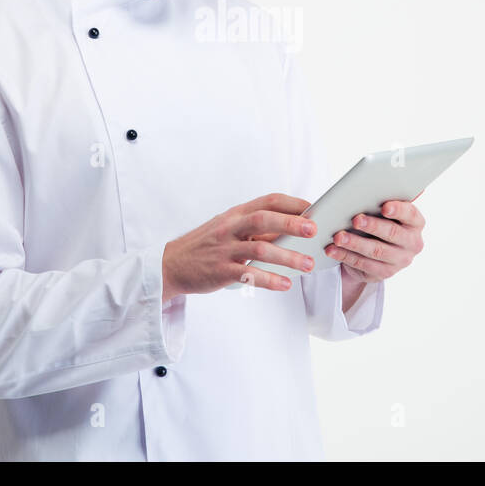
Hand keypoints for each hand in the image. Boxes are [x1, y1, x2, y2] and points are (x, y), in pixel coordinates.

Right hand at [161, 193, 317, 302]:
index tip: (313, 208)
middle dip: (291, 223)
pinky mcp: (220, 271)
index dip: (292, 203)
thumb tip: (291, 228)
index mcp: (235, 213)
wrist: (170, 264)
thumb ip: (255, 228)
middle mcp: (230, 227)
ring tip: (307, 264)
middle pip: (264, 219)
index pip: (268, 201)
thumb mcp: (228, 228)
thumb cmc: (207, 245)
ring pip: (260, 248)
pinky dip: (269, 279)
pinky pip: (249, 274)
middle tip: (314, 230)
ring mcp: (224, 249)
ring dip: (287, 256)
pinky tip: (284, 284)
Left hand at [325, 199, 424, 284]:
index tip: (385, 207)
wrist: (377, 251)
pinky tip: (333, 250)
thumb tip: (376, 185)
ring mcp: (400, 260)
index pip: (411, 214)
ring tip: (338, 236)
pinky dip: (346, 256)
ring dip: (355, 243)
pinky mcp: (385, 273)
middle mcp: (412, 243)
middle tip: (355, 220)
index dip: (398, 210)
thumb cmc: (380, 221)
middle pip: (392, 233)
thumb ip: (382, 200)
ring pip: (376, 251)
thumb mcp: (384, 212)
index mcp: (415, 223)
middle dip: (372, 226)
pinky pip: (364, 264)